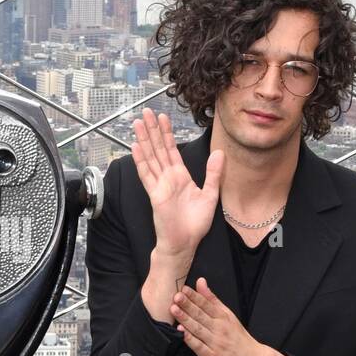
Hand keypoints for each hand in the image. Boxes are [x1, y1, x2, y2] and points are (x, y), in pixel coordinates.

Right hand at [132, 107, 223, 260]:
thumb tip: (220, 153)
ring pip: (150, 157)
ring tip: (138, 123)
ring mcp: (159, 185)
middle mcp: (168, 178)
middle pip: (158, 149)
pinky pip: (147, 174)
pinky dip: (141, 160)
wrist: (184, 243)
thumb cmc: (195, 224)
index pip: (171, 150)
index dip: (167, 133)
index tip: (162, 117)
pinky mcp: (155, 194)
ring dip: (144, 139)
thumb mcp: (210, 195)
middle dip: (152, 130)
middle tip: (146, 112)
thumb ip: (213, 174)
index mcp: (180, 176)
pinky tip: (135, 146)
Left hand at [170, 278, 267, 355]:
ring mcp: (215, 343)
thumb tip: (200, 281)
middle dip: (188, 305)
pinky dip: (190, 339)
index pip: (206, 304)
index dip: (194, 296)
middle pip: (201, 315)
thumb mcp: (228, 314)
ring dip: (185, 319)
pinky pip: (198, 346)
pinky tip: (181, 331)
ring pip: (198, 329)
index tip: (184, 289)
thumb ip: (212, 298)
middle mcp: (219, 329)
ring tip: (174, 310)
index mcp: (223, 317)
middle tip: (176, 296)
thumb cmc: (237, 337)